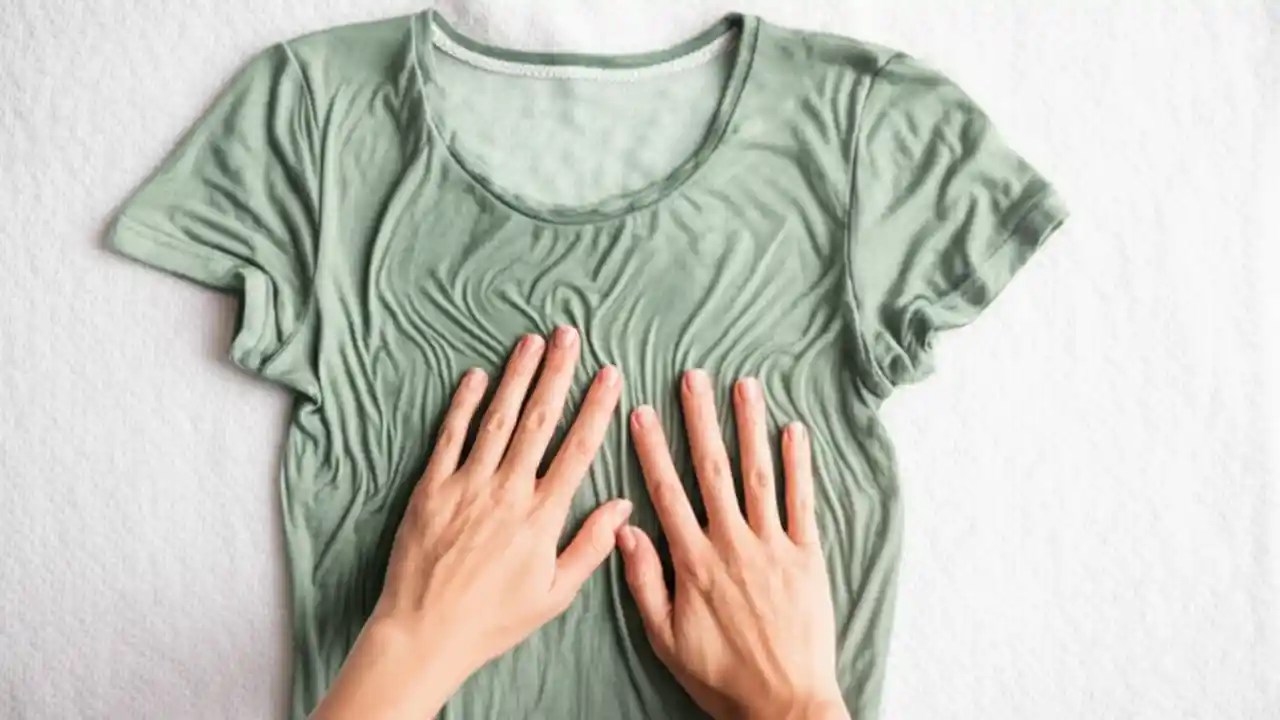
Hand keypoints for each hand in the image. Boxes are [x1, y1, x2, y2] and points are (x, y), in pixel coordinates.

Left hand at [313, 326, 629, 719]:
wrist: (425, 633)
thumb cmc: (494, 620)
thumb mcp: (554, 594)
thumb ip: (590, 547)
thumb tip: (622, 507)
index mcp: (542, 517)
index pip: (578, 449)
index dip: (596, 408)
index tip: (609, 374)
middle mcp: (507, 492)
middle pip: (539, 420)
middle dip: (556, 373)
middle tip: (568, 335)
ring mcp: (467, 486)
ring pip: (498, 420)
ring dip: (516, 376)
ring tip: (530, 341)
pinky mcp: (431, 489)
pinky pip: (450, 437)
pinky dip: (464, 405)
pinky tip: (477, 377)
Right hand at [618, 370, 848, 719]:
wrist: (785, 704)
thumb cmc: (721, 676)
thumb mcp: (665, 638)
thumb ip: (644, 583)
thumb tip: (624, 532)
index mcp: (693, 563)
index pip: (667, 493)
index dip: (653, 450)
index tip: (641, 412)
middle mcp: (732, 545)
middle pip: (712, 471)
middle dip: (700, 420)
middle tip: (693, 378)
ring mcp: (773, 547)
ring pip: (758, 475)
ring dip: (749, 427)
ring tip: (744, 386)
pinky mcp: (808, 557)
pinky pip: (802, 502)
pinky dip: (799, 465)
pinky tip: (793, 431)